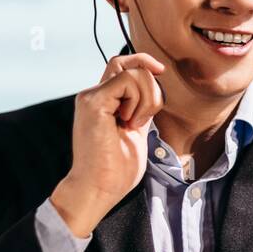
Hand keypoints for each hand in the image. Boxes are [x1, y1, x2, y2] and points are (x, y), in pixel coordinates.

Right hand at [51, 53, 164, 236]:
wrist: (98, 189)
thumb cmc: (115, 169)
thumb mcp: (136, 131)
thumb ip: (141, 108)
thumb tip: (154, 89)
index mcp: (103, 101)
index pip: (122, 64)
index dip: (144, 62)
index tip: (161, 73)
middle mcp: (94, 94)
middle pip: (130, 63)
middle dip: (152, 86)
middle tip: (144, 118)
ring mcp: (91, 96)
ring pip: (134, 72)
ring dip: (147, 99)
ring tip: (133, 124)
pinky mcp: (93, 102)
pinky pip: (127, 81)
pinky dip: (139, 101)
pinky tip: (129, 122)